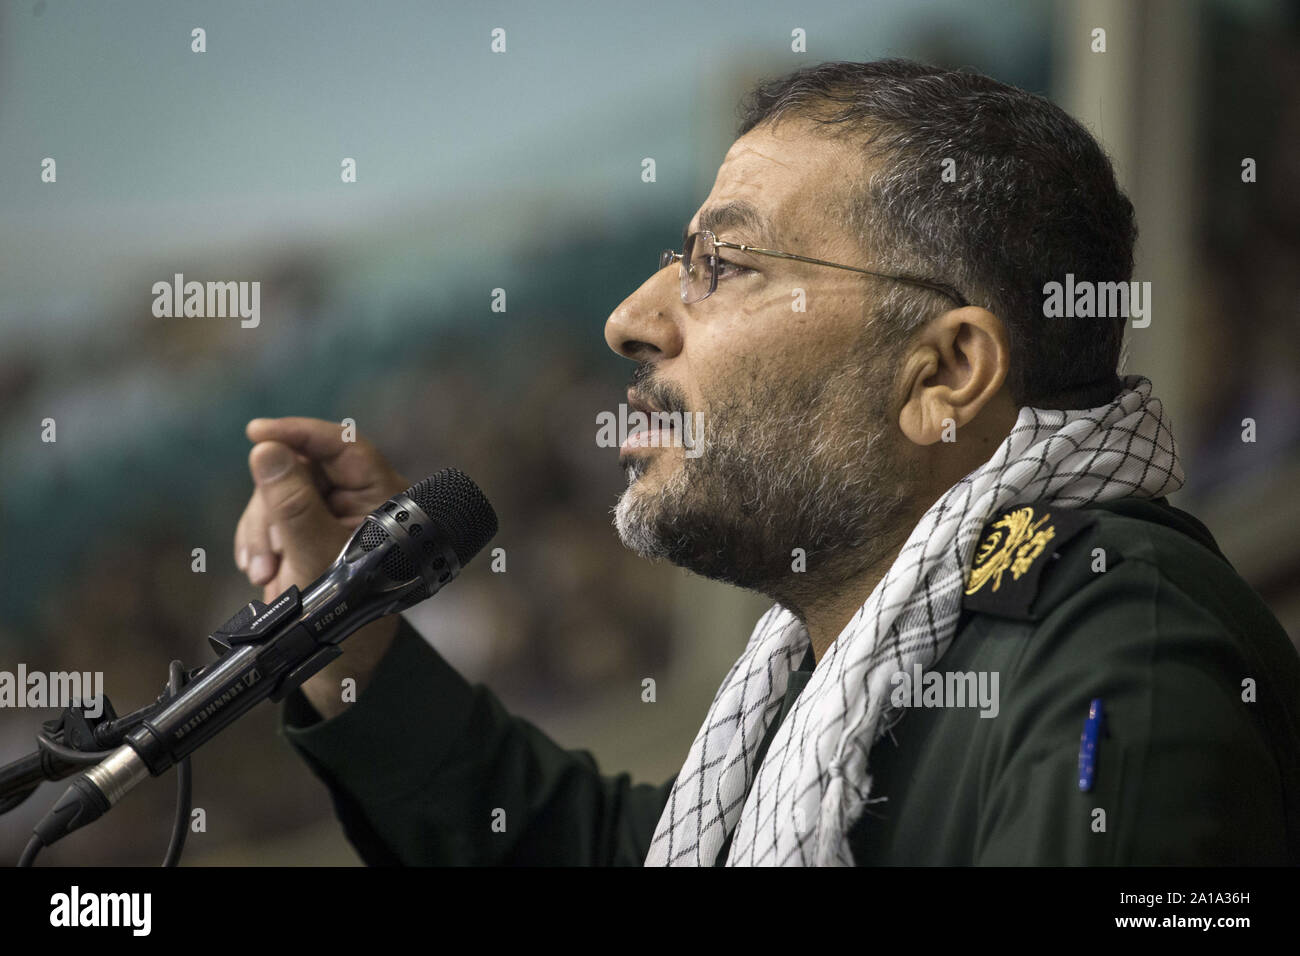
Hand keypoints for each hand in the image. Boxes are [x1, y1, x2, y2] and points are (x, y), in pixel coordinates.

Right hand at [233, 418, 410, 719]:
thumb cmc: (346, 607)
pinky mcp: (306, 530)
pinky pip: (270, 516)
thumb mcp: (314, 553)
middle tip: (268, 550)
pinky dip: (259, 541)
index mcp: (379, 496)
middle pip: (299, 469)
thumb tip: (266, 450)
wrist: (340, 657)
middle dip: (272, 507)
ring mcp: (329, 513)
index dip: (298, 433)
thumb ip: (291, 503)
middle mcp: (356, 498)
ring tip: (265, 571)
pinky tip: (262, 571)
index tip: (257, 432)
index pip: (341, 445)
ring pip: (278, 492)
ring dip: (262, 531)